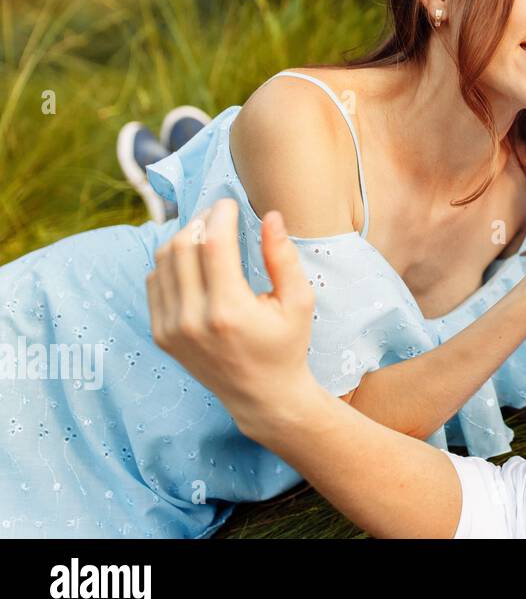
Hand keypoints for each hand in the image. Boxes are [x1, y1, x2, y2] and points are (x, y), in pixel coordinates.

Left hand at [146, 197, 318, 428]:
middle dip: (200, 220)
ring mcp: (172, 329)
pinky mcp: (161, 334)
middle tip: (218, 214)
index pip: (213, 244)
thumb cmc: (287, 345)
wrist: (262, 395)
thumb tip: (270, 216)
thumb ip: (283, 257)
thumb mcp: (299, 301)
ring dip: (183, 237)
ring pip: (163, 261)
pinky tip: (192, 260)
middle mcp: (193, 320)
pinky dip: (170, 262)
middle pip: (182, 246)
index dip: (219, 214)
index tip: (229, 202)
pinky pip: (154, 282)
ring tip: (205, 232)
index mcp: (229, 311)